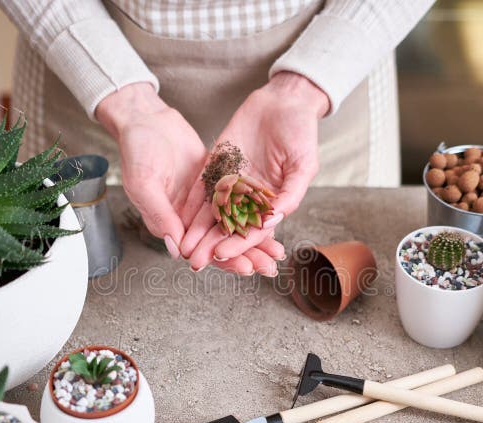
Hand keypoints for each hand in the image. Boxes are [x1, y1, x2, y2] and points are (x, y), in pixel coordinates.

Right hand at [96, 83, 283, 273]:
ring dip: (254, 238)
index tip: (245, 267)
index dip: (224, 260)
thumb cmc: (137, 150)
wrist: (146, 119)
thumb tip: (176, 250)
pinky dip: (254, 211)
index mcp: (169, 223)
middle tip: (269, 267)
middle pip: (221, 241)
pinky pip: (238, 201)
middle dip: (247, 255)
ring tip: (277, 250)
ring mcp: (203, 200)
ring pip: (233, 224)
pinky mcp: (215, 182)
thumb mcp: (144, 184)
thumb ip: (160, 215)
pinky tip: (273, 219)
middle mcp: (187, 217)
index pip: (201, 249)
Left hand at [179, 72, 329, 272]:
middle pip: (228, 227)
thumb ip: (290, 195)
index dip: (238, 245)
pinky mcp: (217, 164)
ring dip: (197, 230)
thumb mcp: (304, 166)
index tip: (221, 255)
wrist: (285, 100)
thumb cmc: (301, 133)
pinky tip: (178, 216)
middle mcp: (248, 196)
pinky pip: (201, 186)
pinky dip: (190, 203)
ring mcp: (231, 181)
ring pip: (212, 211)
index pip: (252, 230)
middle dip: (211, 245)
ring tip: (183, 245)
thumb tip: (271, 221)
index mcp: (270, 202)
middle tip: (195, 262)